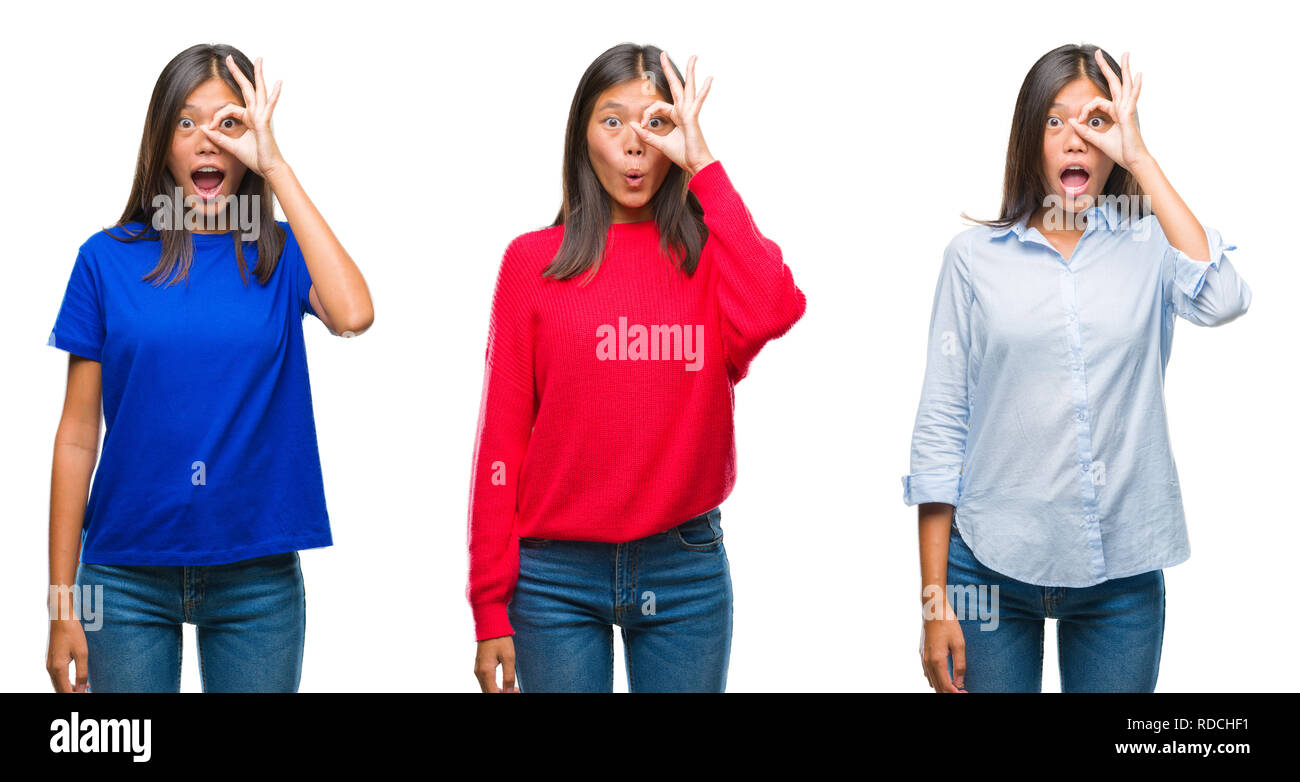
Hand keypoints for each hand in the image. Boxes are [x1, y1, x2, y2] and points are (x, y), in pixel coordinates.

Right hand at [47, 619, 89, 692]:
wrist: (60, 618)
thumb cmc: (72, 632)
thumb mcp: (82, 653)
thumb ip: (82, 672)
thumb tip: (82, 689)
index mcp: (58, 668)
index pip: (65, 691)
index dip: (76, 695)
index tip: (88, 695)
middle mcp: (50, 668)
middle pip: (60, 689)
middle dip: (74, 693)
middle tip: (89, 693)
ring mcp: (49, 665)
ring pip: (58, 684)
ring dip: (71, 689)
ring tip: (86, 690)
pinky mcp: (51, 660)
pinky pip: (58, 677)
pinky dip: (67, 682)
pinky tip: (79, 681)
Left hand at [201, 55, 286, 177]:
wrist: (269, 169)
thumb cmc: (255, 158)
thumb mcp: (231, 146)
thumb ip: (218, 137)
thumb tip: (204, 128)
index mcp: (249, 119)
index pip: (229, 109)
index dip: (217, 116)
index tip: (211, 128)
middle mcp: (256, 114)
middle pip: (246, 89)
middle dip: (237, 73)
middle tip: (229, 58)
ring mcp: (262, 117)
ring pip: (258, 91)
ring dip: (258, 74)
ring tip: (260, 60)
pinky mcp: (264, 123)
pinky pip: (268, 106)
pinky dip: (275, 94)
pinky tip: (278, 83)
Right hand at [474, 636, 517, 691]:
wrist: (490, 626)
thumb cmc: (501, 639)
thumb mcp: (509, 657)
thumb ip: (508, 676)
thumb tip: (509, 692)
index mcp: (486, 671)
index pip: (493, 693)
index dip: (504, 695)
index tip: (516, 692)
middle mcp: (479, 673)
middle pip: (488, 692)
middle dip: (502, 693)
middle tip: (516, 690)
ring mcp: (477, 670)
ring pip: (486, 689)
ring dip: (498, 691)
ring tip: (513, 689)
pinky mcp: (479, 668)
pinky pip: (485, 683)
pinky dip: (494, 687)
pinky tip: (504, 685)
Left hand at [629, 51, 715, 176]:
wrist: (695, 165)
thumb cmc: (682, 154)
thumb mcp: (659, 143)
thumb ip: (646, 135)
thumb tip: (633, 125)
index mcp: (677, 115)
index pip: (658, 106)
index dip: (648, 113)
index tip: (643, 126)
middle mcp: (683, 110)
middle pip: (676, 86)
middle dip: (669, 69)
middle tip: (664, 54)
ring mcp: (690, 112)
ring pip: (688, 87)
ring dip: (690, 71)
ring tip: (693, 57)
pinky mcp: (693, 118)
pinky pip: (697, 102)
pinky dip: (704, 91)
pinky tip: (709, 79)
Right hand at [920, 614, 967, 692]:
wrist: (933, 610)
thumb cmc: (947, 624)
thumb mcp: (959, 644)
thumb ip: (960, 665)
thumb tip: (960, 683)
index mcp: (937, 660)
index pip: (946, 686)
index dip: (956, 693)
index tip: (966, 693)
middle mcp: (927, 661)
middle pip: (937, 687)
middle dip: (949, 692)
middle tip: (962, 692)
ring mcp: (923, 658)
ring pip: (932, 681)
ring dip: (942, 687)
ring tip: (955, 686)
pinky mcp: (922, 654)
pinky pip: (928, 673)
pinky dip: (936, 680)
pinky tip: (944, 677)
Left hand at [1069, 50, 1149, 168]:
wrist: (1133, 161)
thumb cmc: (1120, 151)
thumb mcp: (1097, 140)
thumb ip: (1084, 131)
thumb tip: (1071, 121)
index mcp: (1115, 112)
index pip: (1097, 102)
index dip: (1084, 109)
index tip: (1078, 120)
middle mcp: (1122, 107)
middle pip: (1114, 83)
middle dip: (1106, 67)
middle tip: (1098, 53)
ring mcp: (1127, 110)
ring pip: (1124, 85)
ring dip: (1125, 69)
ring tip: (1126, 53)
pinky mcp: (1129, 116)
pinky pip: (1131, 99)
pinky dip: (1135, 87)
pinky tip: (1139, 75)